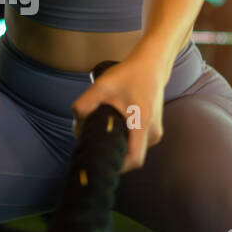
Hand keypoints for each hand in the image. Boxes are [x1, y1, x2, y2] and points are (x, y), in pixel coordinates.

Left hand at [70, 49, 166, 173]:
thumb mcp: (103, 85)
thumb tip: (75, 121)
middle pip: (131, 157)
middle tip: (92, 144)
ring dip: (117, 146)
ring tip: (100, 132)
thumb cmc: (129, 75)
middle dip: (111, 154)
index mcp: (144, 125)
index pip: (134, 160)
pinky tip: (111, 129)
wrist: (152, 65)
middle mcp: (153, 133)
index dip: (117, 166)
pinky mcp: (153, 130)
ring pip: (133, 150)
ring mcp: (156, 133)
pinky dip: (124, 140)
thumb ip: (85, 103)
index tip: (98, 161)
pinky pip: (137, 143)